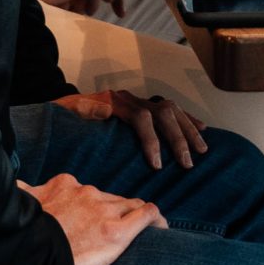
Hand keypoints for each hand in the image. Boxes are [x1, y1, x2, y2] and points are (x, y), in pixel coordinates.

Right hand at [26, 172, 164, 264]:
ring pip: (131, 205)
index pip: (89, 191)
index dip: (97, 204)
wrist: (26, 255)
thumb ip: (21, 192)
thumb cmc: (18, 234)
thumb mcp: (18, 203)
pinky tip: (163, 228)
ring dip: (137, 216)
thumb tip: (14, 186)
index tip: (96, 216)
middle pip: (112, 198)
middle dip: (118, 211)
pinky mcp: (116, 232)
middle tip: (120, 228)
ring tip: (145, 230)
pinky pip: (146, 216)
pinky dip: (156, 220)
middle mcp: (87, 193)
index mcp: (64, 186)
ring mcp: (103, 211)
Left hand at [55, 88, 210, 170]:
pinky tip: (202, 128)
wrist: (62, 106)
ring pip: (171, 109)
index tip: (157, 165)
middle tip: (187, 163)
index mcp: (115, 102)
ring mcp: (139, 100)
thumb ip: (85, 110)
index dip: (152, 141)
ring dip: (188, 129)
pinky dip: (187, 118)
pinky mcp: (143, 105)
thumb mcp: (70, 111)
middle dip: (178, 138)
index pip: (141, 118)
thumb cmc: (66, 115)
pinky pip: (171, 109)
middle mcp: (131, 98)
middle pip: (163, 112)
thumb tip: (104, 109)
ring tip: (201, 150)